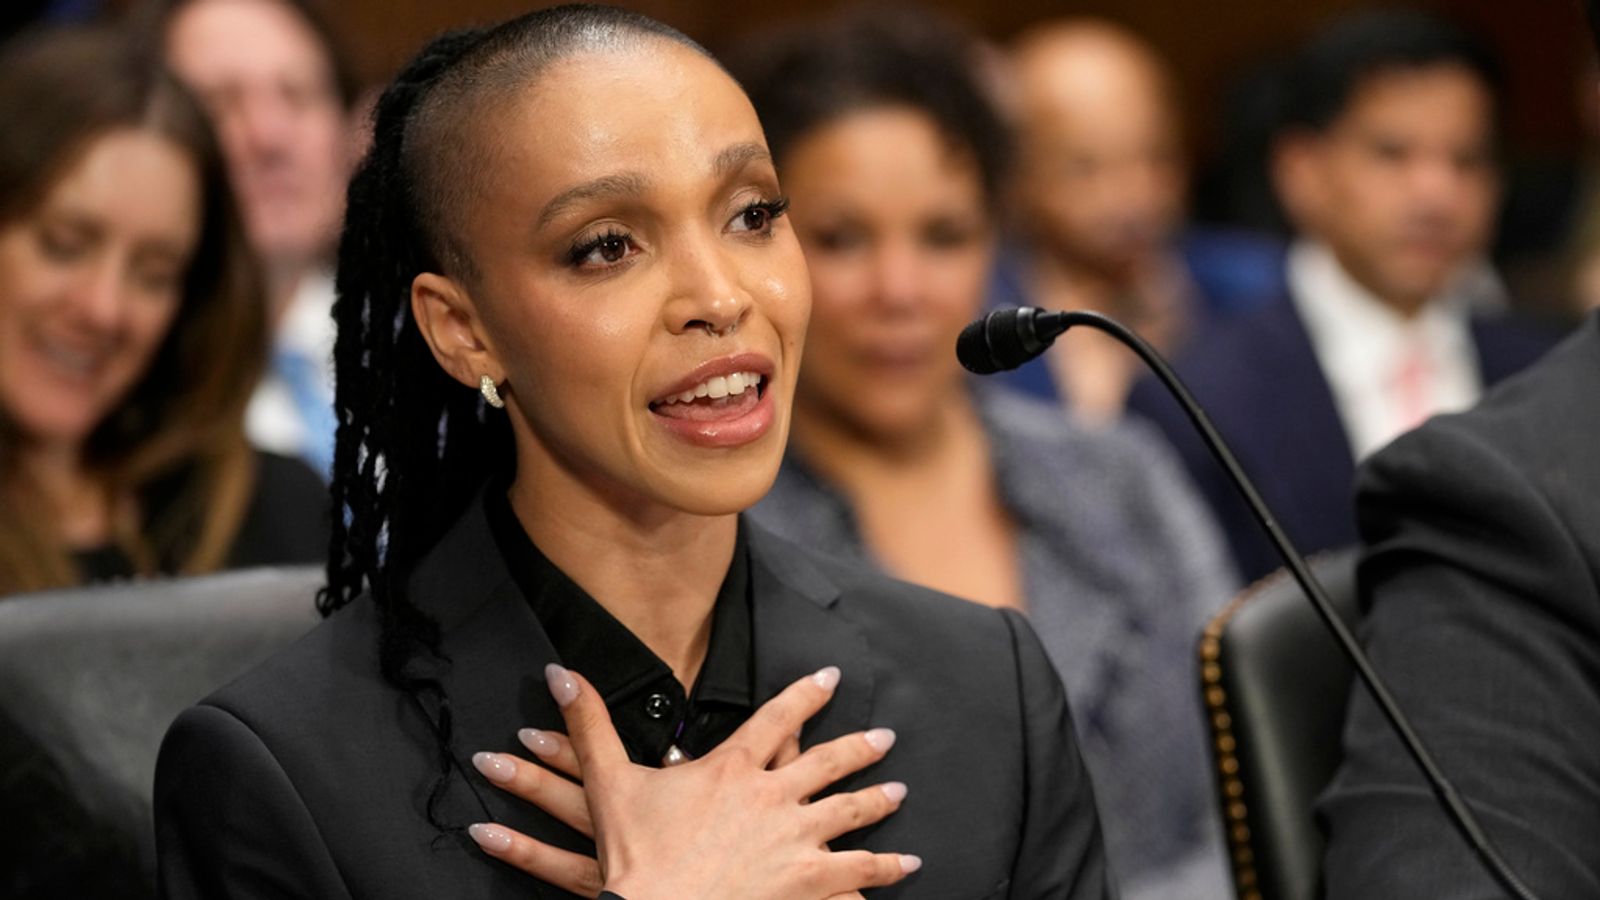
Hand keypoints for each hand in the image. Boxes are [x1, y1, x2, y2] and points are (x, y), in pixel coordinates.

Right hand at [466, 664, 917, 898]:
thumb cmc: (635, 857)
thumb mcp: (608, 783)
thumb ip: (588, 724)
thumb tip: (561, 673)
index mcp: (733, 769)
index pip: (779, 718)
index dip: (807, 694)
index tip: (831, 678)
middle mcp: (775, 799)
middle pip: (829, 764)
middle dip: (859, 748)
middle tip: (884, 738)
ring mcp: (796, 843)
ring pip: (851, 815)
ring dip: (878, 803)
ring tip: (899, 794)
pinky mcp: (809, 886)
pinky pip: (857, 874)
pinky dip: (881, 869)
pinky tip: (905, 866)